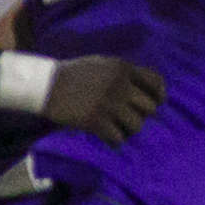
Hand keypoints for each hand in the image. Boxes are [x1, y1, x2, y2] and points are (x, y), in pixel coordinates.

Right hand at [44, 55, 165, 145]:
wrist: (44, 85)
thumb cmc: (74, 75)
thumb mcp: (102, 64)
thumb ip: (125, 73)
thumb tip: (150, 89)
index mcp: (122, 68)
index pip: (156, 82)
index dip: (159, 95)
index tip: (157, 103)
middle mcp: (119, 85)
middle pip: (150, 108)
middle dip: (143, 115)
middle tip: (130, 117)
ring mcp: (108, 104)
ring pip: (137, 126)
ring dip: (129, 129)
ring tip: (118, 128)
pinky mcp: (95, 121)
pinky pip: (119, 138)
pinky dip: (115, 140)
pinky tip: (108, 137)